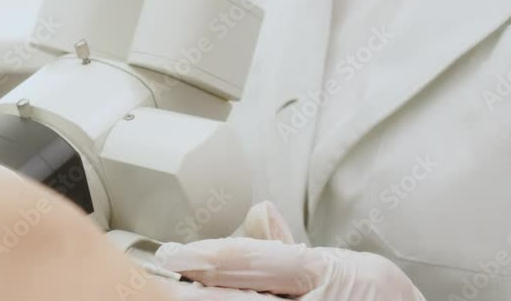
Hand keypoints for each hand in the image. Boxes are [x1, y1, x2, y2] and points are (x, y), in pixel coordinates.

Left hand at [155, 201, 425, 300]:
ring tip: (175, 295)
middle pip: (242, 298)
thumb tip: (257, 216)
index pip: (255, 261)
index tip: (174, 254)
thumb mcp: (350, 268)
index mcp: (326, 272)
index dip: (209, 257)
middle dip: (196, 291)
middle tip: (160, 282)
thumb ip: (294, 251)